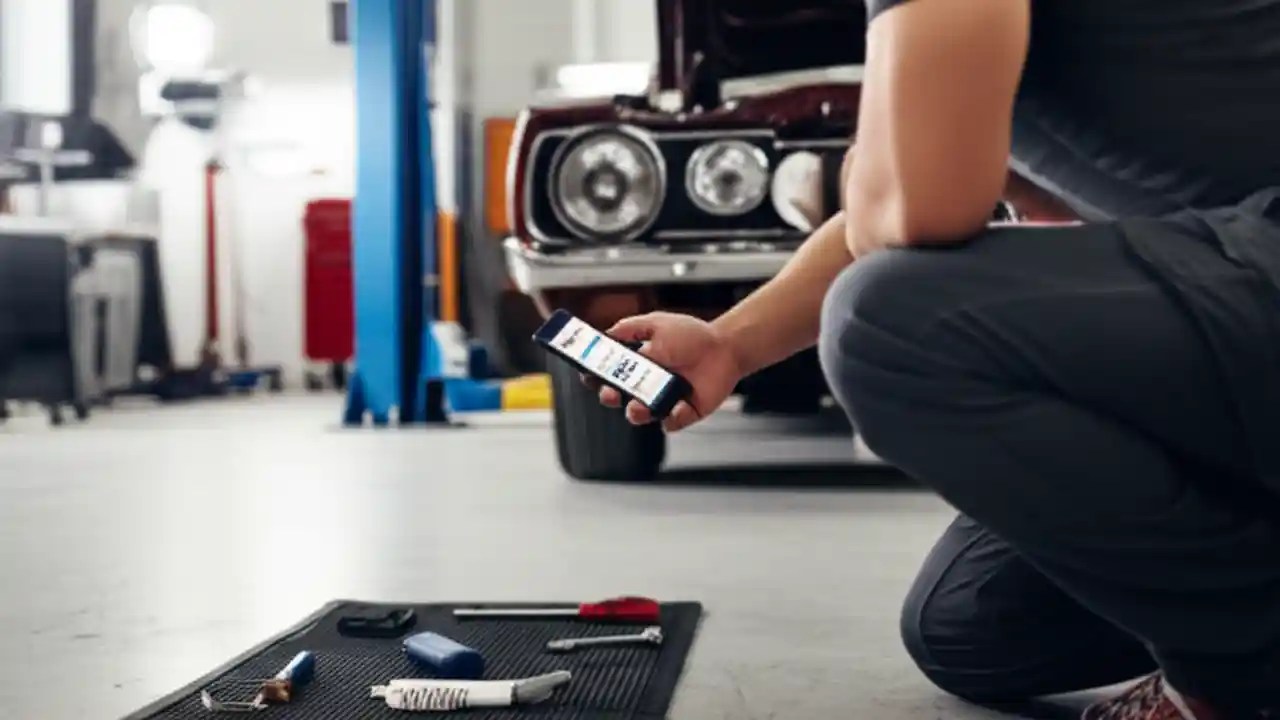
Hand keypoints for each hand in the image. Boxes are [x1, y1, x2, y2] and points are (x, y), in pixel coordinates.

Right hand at [587, 312, 743, 432]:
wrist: (724, 347)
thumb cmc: (693, 336)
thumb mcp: (657, 324)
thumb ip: (630, 328)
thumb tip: (606, 333)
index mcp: (636, 364)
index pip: (607, 374)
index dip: (595, 376)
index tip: (587, 374)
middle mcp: (646, 384)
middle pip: (617, 397)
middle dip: (607, 396)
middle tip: (609, 392)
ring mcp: (663, 400)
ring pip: (639, 414)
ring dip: (634, 412)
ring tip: (638, 405)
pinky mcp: (683, 413)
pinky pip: (670, 423)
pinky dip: (671, 417)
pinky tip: (678, 404)